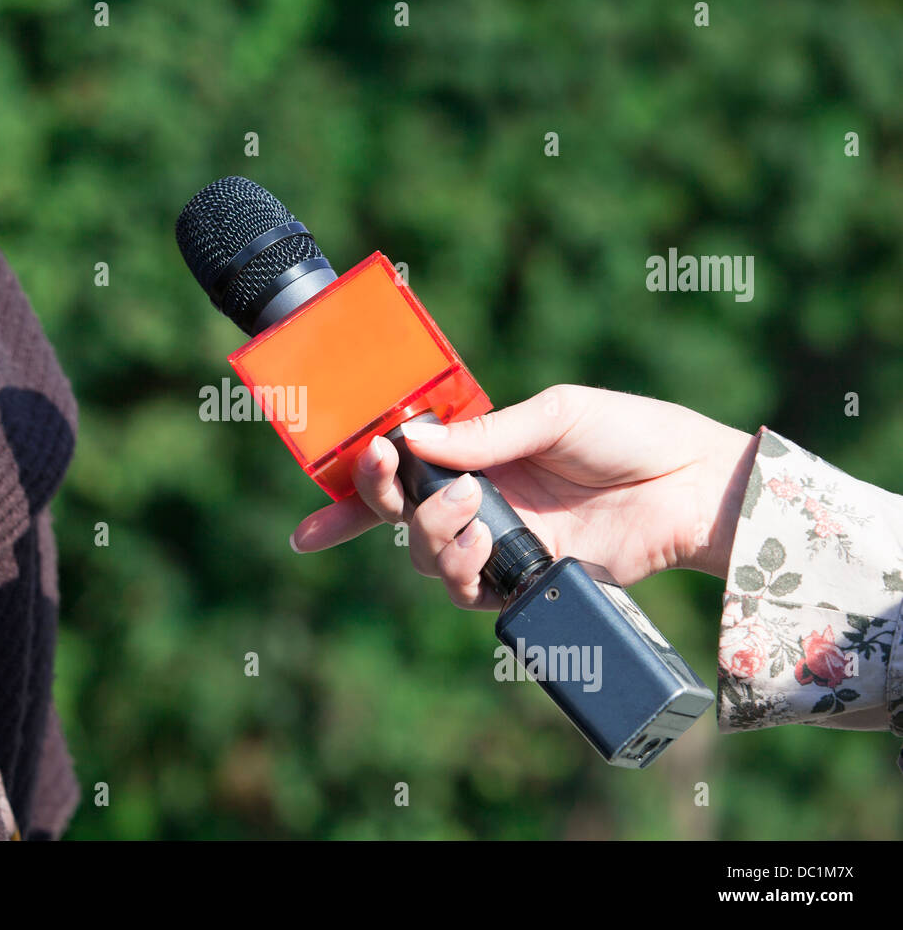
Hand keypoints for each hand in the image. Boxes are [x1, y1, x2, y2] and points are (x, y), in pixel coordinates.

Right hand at [289, 385, 757, 609]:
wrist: (694, 485)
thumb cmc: (633, 434)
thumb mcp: (556, 414)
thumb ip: (486, 433)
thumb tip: (414, 440)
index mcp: (480, 452)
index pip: (403, 473)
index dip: (354, 492)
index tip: (312, 512)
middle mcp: (482, 499)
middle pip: (401, 518)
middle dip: (383, 501)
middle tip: (400, 473)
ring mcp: (503, 541)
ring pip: (428, 557)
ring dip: (432, 535)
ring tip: (473, 513)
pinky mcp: (530, 578)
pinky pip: (473, 591)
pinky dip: (465, 573)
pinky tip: (485, 548)